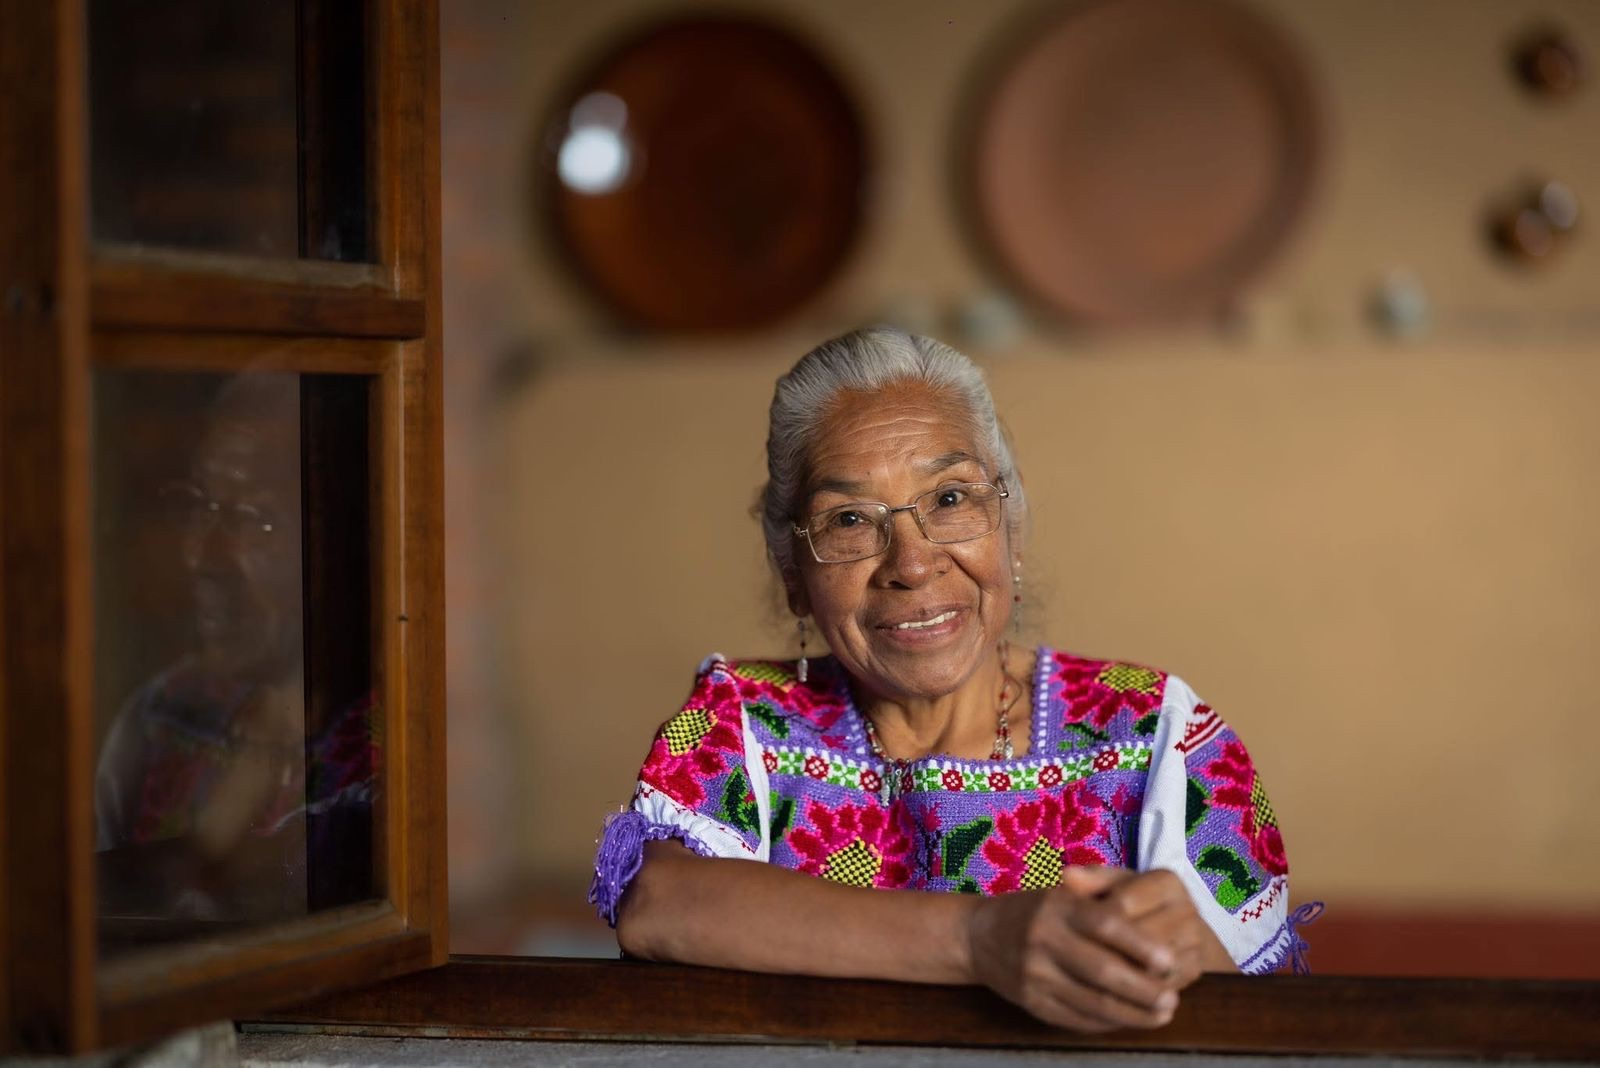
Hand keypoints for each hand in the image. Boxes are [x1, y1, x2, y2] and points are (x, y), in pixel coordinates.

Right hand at [966, 885, 1181, 1032]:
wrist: (978, 936)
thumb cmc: (1036, 910)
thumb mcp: (1063, 891)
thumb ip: (1104, 901)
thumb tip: (1154, 929)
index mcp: (1057, 906)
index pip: (1106, 925)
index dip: (1142, 945)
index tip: (1170, 961)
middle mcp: (1043, 940)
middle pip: (1103, 970)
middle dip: (1144, 989)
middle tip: (1173, 998)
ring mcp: (1035, 974)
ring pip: (1093, 1002)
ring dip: (1133, 1013)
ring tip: (1163, 1014)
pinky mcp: (1031, 1002)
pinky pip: (1077, 1019)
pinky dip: (1108, 1023)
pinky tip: (1130, 1020)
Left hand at [1062, 866, 1235, 985]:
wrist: (1176, 928)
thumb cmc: (1133, 901)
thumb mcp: (1113, 885)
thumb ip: (1091, 880)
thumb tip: (1066, 876)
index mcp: (1167, 883)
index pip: (1123, 904)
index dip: (1093, 920)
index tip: (1066, 931)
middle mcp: (1188, 911)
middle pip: (1139, 937)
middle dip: (1105, 951)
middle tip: (1071, 963)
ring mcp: (1195, 942)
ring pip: (1151, 966)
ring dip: (1119, 978)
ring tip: (1083, 981)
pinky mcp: (1194, 970)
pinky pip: (1160, 986)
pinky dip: (1135, 993)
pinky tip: (1105, 996)